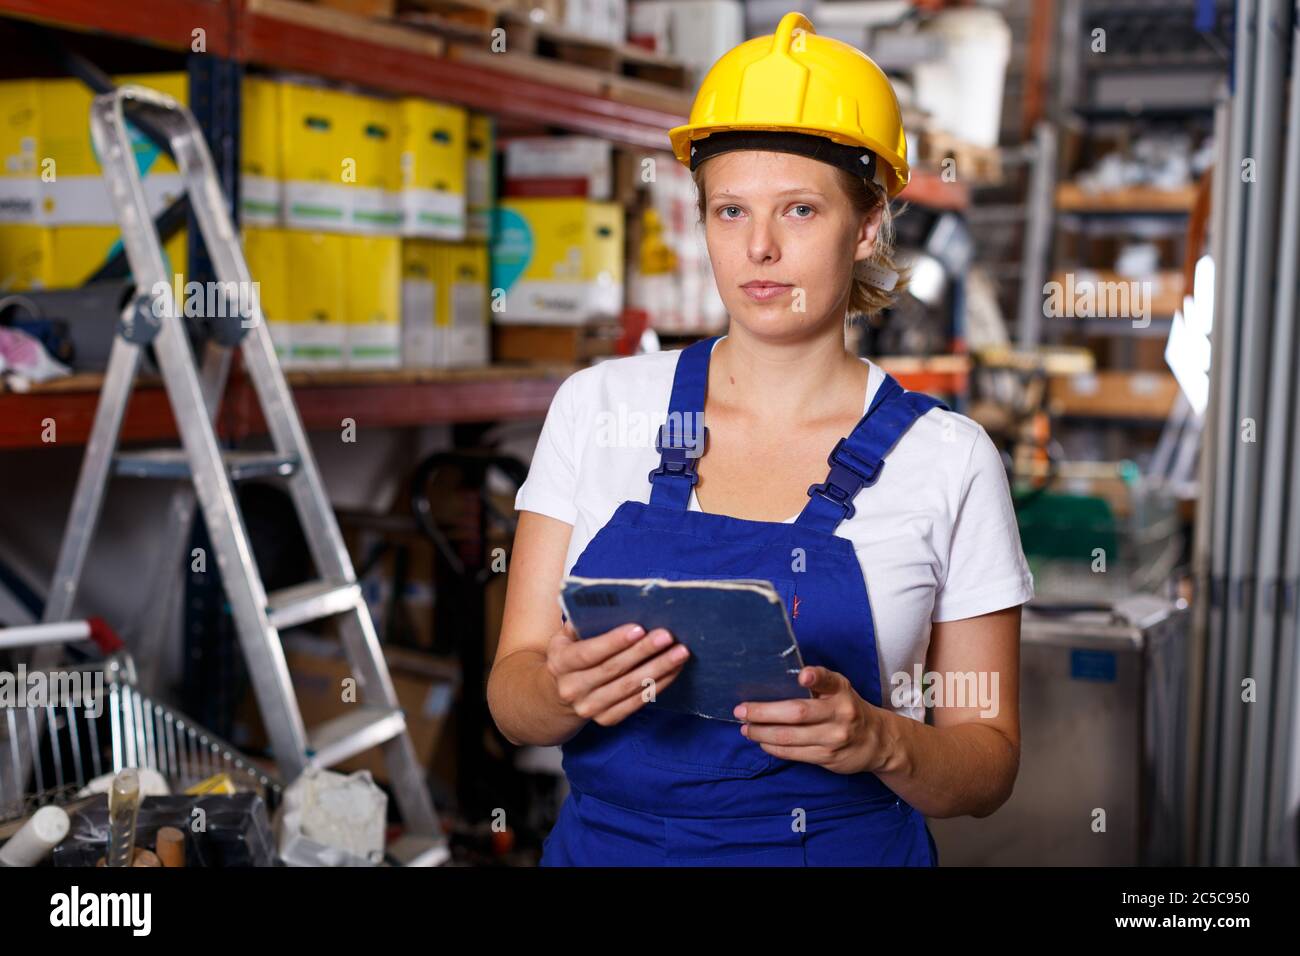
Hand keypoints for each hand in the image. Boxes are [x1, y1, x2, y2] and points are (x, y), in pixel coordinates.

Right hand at [547, 621, 689, 726]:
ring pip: (628, 688)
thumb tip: (617, 605)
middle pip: (612, 669)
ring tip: (679, 653)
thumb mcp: (567, 636)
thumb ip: (584, 621)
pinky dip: (658, 685)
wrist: (560, 693)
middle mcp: (571, 688)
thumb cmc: (572, 654)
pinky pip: (636, 702)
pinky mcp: (606, 719)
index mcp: (560, 662)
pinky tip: (674, 670)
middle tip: (667, 636)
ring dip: (657, 669)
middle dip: (643, 651)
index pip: (588, 653)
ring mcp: (589, 708)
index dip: (614, 641)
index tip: (639, 628)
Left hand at [734, 666, 890, 774]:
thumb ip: (816, 683)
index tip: (803, 676)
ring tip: (745, 728)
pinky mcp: (828, 758)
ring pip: (790, 737)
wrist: (877, 741)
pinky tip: (762, 741)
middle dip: (764, 712)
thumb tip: (775, 678)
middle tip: (741, 710)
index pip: (829, 680)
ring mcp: (834, 738)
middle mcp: (840, 713)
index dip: (816, 677)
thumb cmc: (847, 708)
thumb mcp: (839, 689)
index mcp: (841, 690)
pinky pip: (794, 754)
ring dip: (762, 733)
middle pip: (797, 713)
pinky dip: (773, 747)